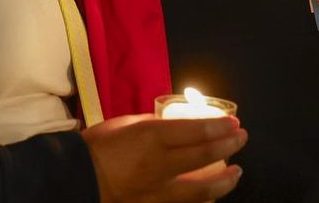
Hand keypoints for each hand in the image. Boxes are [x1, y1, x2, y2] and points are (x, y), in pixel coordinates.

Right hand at [83, 114, 244, 201]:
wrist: (76, 179)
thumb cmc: (96, 147)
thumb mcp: (124, 124)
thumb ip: (152, 125)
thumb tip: (173, 125)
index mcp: (152, 138)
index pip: (196, 130)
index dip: (219, 126)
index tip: (234, 123)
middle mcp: (161, 165)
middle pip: (205, 156)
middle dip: (228, 146)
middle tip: (241, 139)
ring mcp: (159, 192)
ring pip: (202, 189)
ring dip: (224, 181)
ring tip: (236, 173)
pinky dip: (202, 201)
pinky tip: (211, 198)